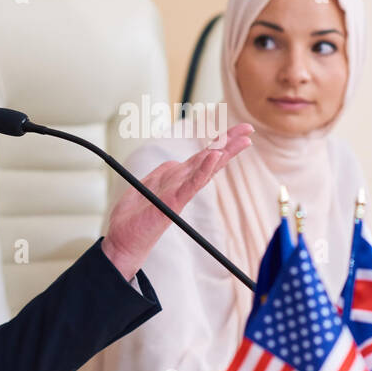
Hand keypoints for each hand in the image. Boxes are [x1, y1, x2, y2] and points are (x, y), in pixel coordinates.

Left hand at [101, 124, 252, 279]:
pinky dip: (204, 170)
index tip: (237, 131)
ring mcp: (179, 193)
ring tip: (242, 140)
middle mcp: (182, 184)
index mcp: (177, 178)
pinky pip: (191, 184)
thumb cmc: (134, 219)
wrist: (122, 241)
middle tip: (249, 129)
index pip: (203, 156)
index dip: (220, 142)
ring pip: (205, 169)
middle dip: (230, 143)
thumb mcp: (146, 186)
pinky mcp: (173, 202)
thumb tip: (174, 162)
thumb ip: (161, 175)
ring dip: (224, 152)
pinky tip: (215, 157)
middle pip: (210, 159)